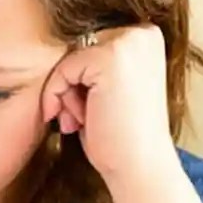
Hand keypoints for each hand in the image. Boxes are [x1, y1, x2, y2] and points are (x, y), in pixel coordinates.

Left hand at [41, 24, 180, 186]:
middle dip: (71, 86)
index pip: (91, 45)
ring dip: (65, 93)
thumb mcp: (109, 91)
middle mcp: (142, 34)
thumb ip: (92, 65)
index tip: (85, 112)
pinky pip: (64, 68)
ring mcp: (128, 42)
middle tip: (79, 120)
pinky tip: (74, 123)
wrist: (139, 168)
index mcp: (146, 38)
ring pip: (69, 58)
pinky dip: (57, 95)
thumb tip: (56, 47)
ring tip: (80, 122)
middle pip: (78, 48)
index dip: (81, 80)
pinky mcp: (110, 57)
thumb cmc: (120, 137)